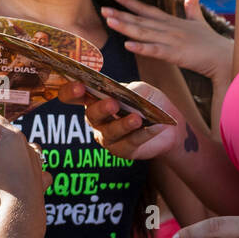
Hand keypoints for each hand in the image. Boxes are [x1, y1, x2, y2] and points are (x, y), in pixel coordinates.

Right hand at [0, 112, 49, 209]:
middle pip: (6, 136)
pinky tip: (21, 178)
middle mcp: (27, 147)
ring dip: (12, 154)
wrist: (21, 212)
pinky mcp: (39, 182)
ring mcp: (36, 164)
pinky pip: (36, 173)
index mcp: (12, 137)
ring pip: (24, 152)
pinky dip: (29, 173)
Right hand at [56, 80, 182, 160]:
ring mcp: (107, 136)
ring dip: (122, 125)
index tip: (78, 87)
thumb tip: (124, 95)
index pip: (74, 95)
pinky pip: (129, 143)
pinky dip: (141, 135)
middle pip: (91, 115)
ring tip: (136, 119)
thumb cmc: (148, 102)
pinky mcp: (122, 150)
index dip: (70, 91)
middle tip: (113, 104)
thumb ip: (131, 90)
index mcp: (95, 98)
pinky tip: (151, 128)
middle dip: (100, 109)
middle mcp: (96, 118)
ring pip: (109, 132)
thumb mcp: (142, 90)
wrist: (167, 126)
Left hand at [103, 0, 228, 78]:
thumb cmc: (211, 41)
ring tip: (109, 21)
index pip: (146, 9)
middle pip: (140, 20)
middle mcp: (167, 28)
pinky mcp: (175, 54)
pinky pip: (155, 50)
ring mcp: (170, 40)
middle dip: (120, 14)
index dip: (129, 1)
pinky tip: (127, 45)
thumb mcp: (199, 21)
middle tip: (102, 8)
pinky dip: (142, 48)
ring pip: (144, 32)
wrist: (223, 56)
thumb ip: (193, 6)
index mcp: (171, 21)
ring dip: (125, 26)